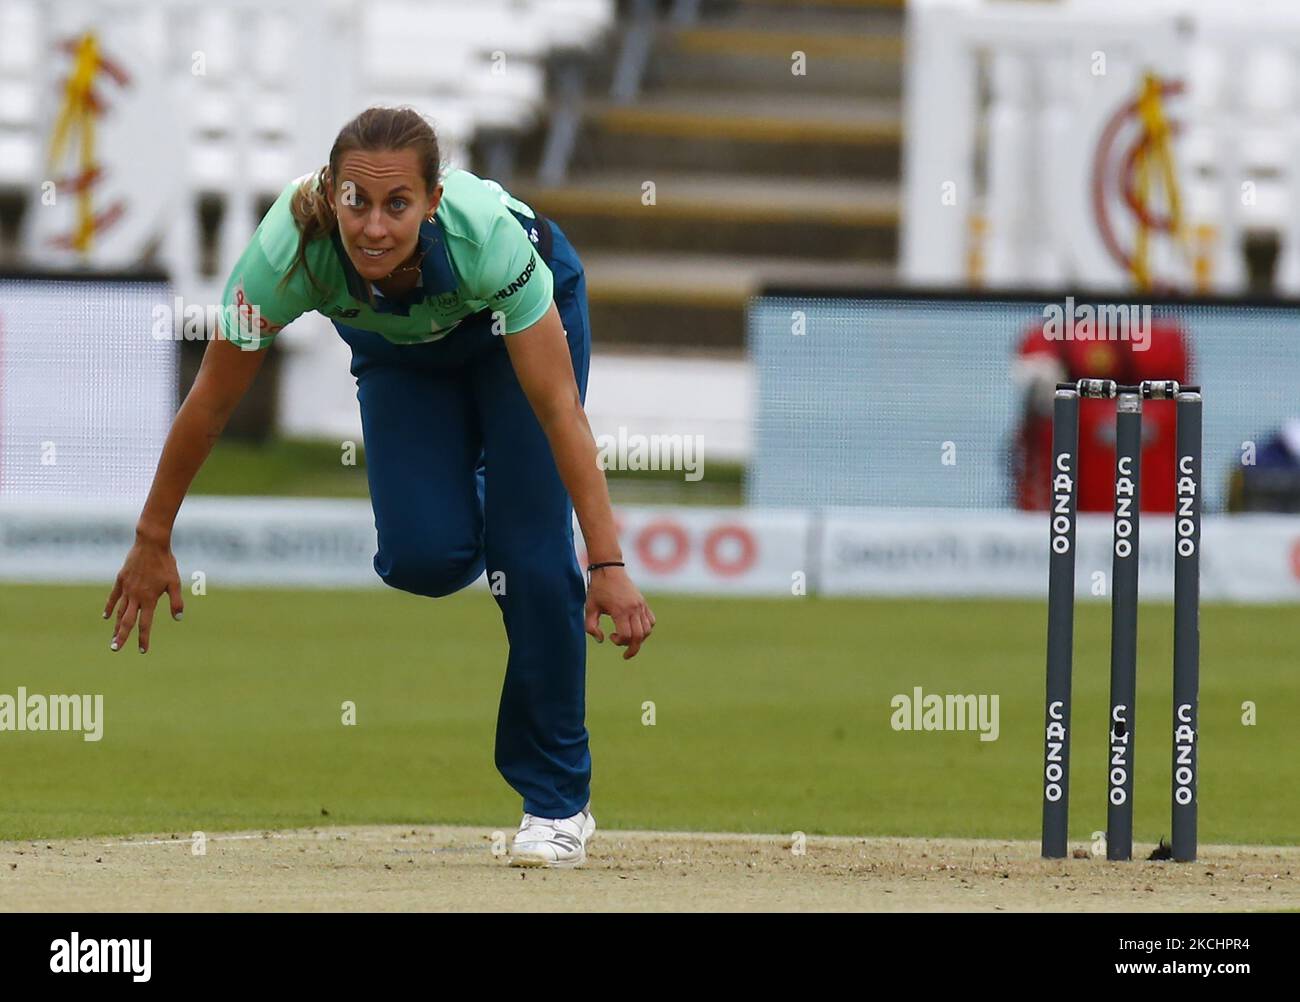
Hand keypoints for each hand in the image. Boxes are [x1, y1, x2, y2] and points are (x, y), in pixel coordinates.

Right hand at [104, 538, 184, 653]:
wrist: (151, 544)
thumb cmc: (166, 564)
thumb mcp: (175, 583)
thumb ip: (176, 601)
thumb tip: (178, 618)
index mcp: (149, 599)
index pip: (145, 624)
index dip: (144, 638)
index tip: (142, 651)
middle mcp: (135, 596)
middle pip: (126, 621)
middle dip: (121, 636)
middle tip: (115, 649)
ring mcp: (126, 588)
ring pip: (118, 611)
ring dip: (115, 625)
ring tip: (113, 637)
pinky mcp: (121, 580)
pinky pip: (113, 597)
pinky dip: (109, 607)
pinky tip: (106, 616)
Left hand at [584, 565, 654, 659]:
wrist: (608, 569)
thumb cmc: (598, 589)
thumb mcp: (589, 608)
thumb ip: (591, 627)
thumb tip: (601, 640)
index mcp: (620, 610)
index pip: (627, 636)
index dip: (619, 642)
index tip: (611, 637)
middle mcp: (634, 609)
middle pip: (639, 636)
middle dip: (633, 649)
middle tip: (625, 654)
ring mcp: (641, 605)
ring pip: (648, 630)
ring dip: (639, 639)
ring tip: (628, 638)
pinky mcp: (643, 603)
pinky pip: (651, 620)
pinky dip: (646, 629)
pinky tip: (635, 628)